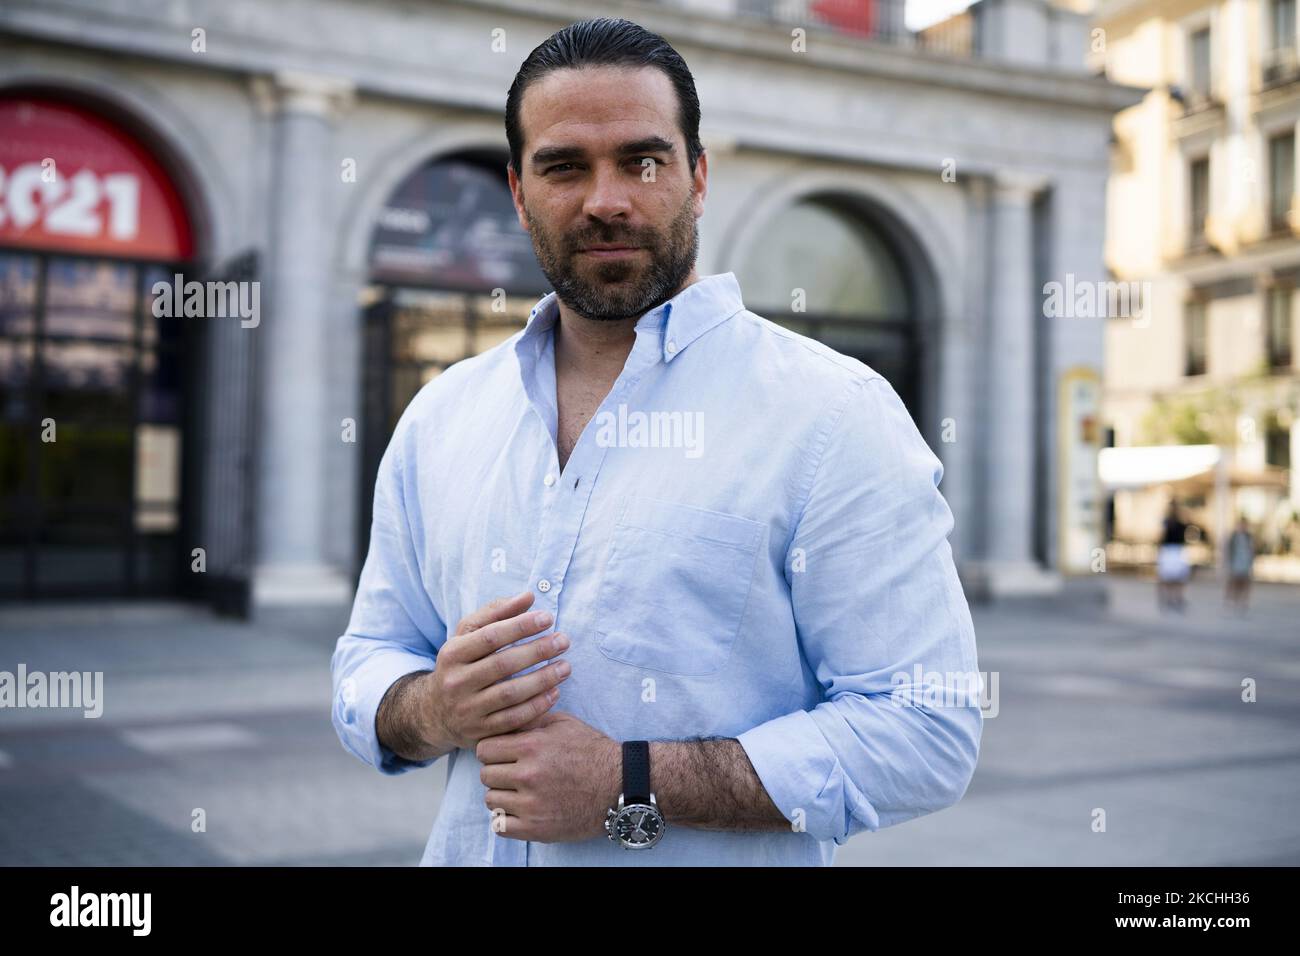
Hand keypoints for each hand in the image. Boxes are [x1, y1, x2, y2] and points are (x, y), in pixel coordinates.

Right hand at [422, 591, 571, 750]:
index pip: (490, 637)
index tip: (548, 618)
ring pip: (511, 694)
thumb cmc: (461, 664)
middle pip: (503, 665)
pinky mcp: (480, 733)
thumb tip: (529, 596)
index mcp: (452, 653)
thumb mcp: (468, 635)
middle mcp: (456, 682)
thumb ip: (497, 612)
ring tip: (566, 666)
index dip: (521, 626)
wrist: (436, 712)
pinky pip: (514, 719)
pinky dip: (537, 706)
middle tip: (563, 640)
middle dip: (537, 651)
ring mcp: (467, 710)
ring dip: (543, 679)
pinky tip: (555, 692)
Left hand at [477, 712, 620, 842]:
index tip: (502, 754)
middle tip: (512, 773)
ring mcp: (531, 805)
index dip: (492, 750)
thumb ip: (531, 720)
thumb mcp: (563, 723)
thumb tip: (505, 718)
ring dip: (502, 795)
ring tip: (519, 792)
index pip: (484, 749)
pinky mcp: (536, 829)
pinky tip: (520, 810)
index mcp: (531, 746)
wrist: (619, 785)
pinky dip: (506, 818)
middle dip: (497, 771)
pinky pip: (500, 825)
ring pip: (491, 800)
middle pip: (485, 774)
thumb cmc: (592, 751)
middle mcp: (528, 775)